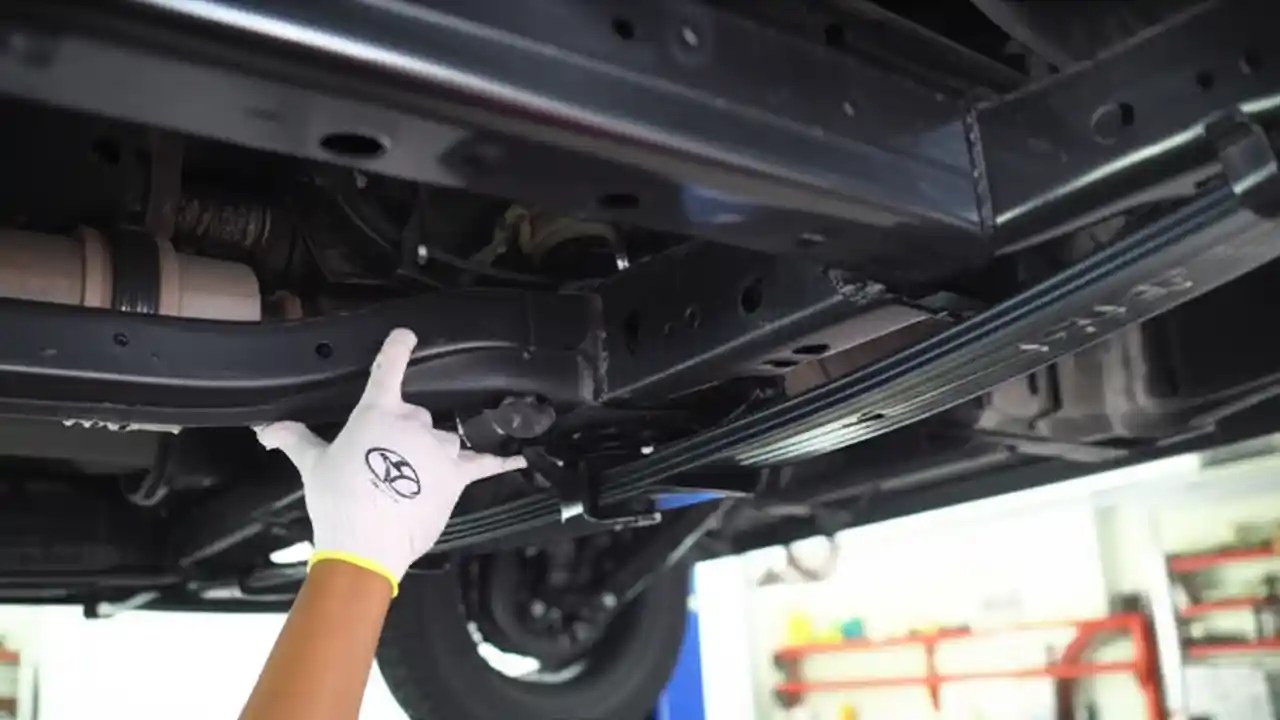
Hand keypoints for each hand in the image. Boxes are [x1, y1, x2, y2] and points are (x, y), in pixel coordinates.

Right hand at [254, 328, 526, 594]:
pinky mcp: (457, 478)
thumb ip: (294, 439)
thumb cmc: (338, 501)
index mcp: (378, 412)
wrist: (365, 545)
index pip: (389, 369)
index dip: (398, 348)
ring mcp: (440, 450)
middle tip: (382, 466)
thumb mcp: (312, 465)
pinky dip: (500, 462)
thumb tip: (266, 429)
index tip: (407, 335)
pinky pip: (483, 465)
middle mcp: (414, 423)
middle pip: (416, 417)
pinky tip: (518, 459)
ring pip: (442, 441)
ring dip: (431, 454)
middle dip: (402, 436)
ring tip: (410, 481)